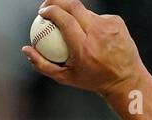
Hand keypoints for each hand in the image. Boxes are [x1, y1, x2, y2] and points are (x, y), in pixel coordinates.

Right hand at [22, 0, 147, 98]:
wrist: (125, 78)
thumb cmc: (91, 80)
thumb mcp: (64, 77)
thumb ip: (42, 64)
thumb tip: (26, 48)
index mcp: (84, 48)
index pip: (65, 20)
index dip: (51, 10)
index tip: (42, 12)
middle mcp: (97, 34)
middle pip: (74, 5)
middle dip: (57, 0)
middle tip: (48, 5)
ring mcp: (109, 25)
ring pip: (84, 11)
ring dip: (72, 13)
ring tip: (67, 22)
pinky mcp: (117, 21)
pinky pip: (96, 16)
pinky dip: (88, 21)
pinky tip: (88, 32)